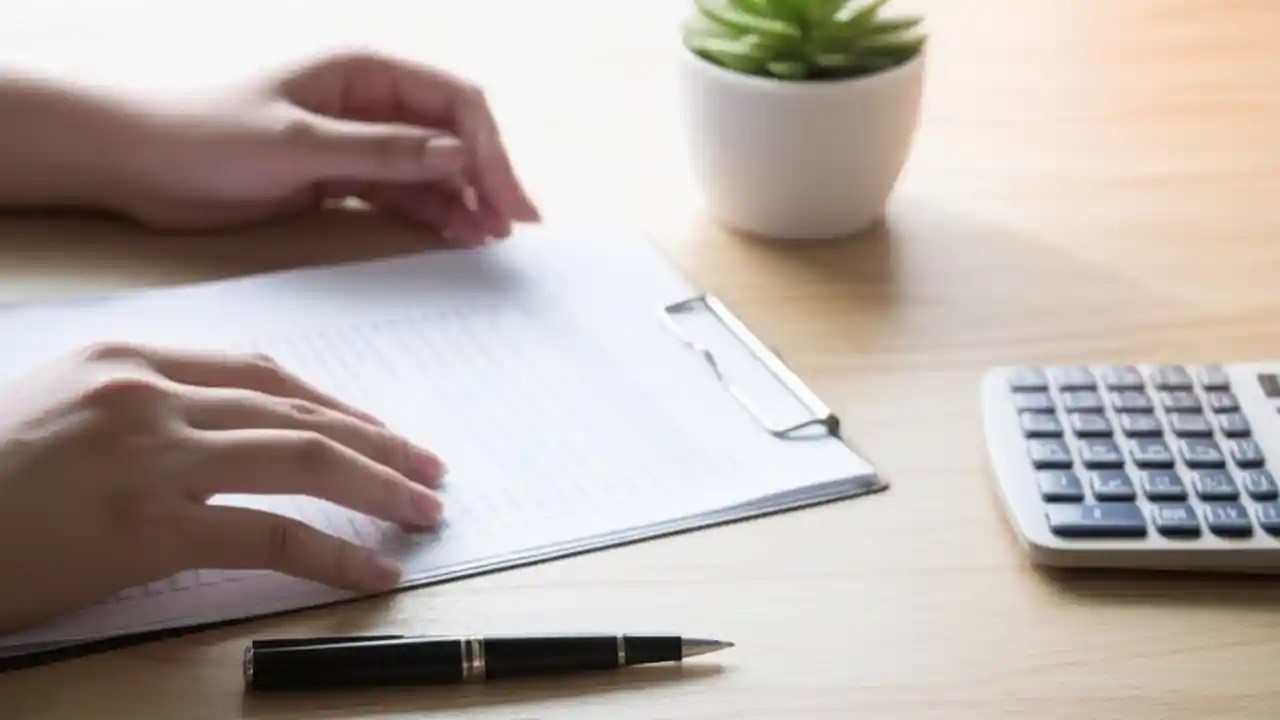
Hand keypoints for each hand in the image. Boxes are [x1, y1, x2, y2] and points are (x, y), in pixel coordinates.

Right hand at [0, 342, 445, 632]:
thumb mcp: (64, 404)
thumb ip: (150, 403)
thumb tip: (236, 425)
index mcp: (131, 358)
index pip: (265, 372)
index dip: (337, 402)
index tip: (380, 427)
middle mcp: (151, 395)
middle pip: (298, 408)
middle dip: (378, 440)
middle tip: (428, 466)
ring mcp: (152, 457)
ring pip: (302, 457)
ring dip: (378, 484)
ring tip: (425, 508)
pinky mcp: (148, 528)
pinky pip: (271, 537)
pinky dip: (334, 555)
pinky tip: (374, 571)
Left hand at [84, 52, 536, 241]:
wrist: (136, 162)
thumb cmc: (205, 134)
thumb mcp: (299, 144)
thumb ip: (381, 152)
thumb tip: (459, 155)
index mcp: (365, 71)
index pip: (456, 102)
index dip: (491, 150)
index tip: (508, 199)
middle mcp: (371, 101)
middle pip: (454, 135)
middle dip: (487, 177)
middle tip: (511, 227)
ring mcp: (358, 140)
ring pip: (433, 169)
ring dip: (463, 200)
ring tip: (487, 239)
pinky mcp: (342, 176)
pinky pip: (403, 193)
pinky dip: (431, 214)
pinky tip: (453, 237)